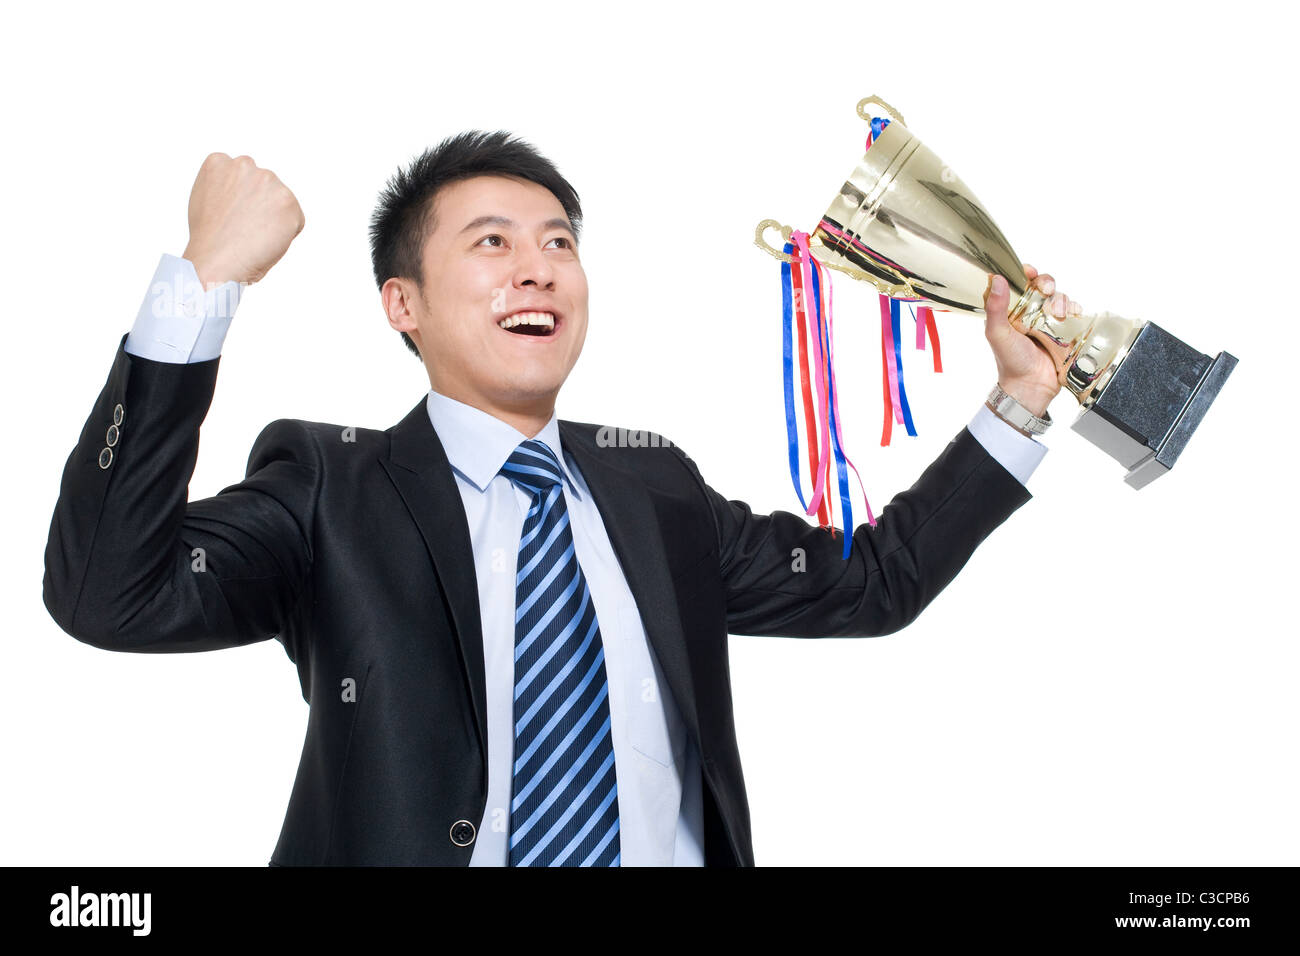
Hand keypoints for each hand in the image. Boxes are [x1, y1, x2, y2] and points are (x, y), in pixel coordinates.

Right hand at [181, 153, 304, 288]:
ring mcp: (267, 180)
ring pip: (281, 202)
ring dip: (274, 218)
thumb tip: (242, 189)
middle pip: (264, 186)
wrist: (214, 262)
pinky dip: (288, 233)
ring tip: (253, 235)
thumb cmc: (208, 242)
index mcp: (219, 161)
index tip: (230, 218)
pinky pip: (296, 220)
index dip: (239, 203)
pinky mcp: (287, 200)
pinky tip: (267, 240)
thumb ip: (224, 187)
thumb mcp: (206, 200)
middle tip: (243, 229)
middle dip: (260, 206)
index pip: (242, 178)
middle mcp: (243, 164)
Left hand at [983, 264, 1080, 417]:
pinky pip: (1074, 312)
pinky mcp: (1065, 330)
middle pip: (1043, 286)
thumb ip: (995, 307)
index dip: (1025, 274)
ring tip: (1057, 314)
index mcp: (1011, 311)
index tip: (1029, 271)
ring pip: (1059, 297)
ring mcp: (1049, 321)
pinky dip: (1075, 310)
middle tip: (1046, 290)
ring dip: (1061, 300)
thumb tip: (996, 280)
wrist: (1032, 386)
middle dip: (1047, 283)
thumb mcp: (997, 333)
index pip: (1019, 283)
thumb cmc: (1010, 361)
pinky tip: (1070, 317)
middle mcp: (1030, 313)